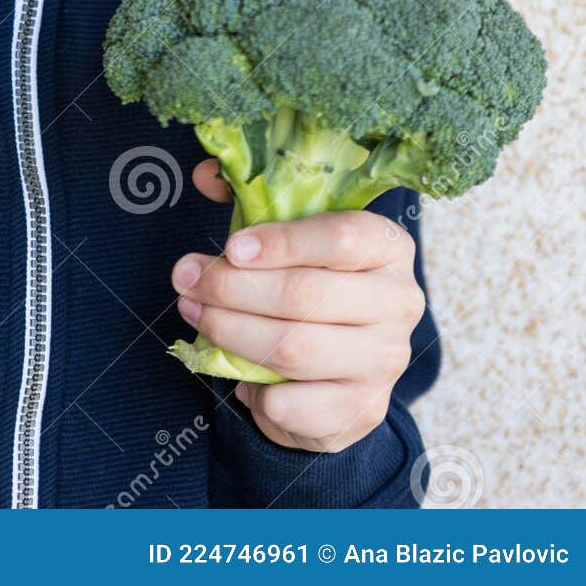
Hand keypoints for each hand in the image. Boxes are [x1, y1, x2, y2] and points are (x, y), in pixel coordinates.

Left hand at [170, 159, 425, 452]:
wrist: (340, 368)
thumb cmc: (311, 282)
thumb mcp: (289, 236)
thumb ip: (252, 200)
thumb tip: (206, 175)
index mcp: (389, 246)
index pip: (342, 238)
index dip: (281, 242)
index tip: (230, 248)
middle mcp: (399, 302)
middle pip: (306, 294)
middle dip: (232, 288)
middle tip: (186, 279)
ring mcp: (385, 361)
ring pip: (294, 348)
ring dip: (229, 331)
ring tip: (194, 312)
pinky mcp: (363, 409)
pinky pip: (293, 404)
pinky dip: (253, 389)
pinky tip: (237, 372)